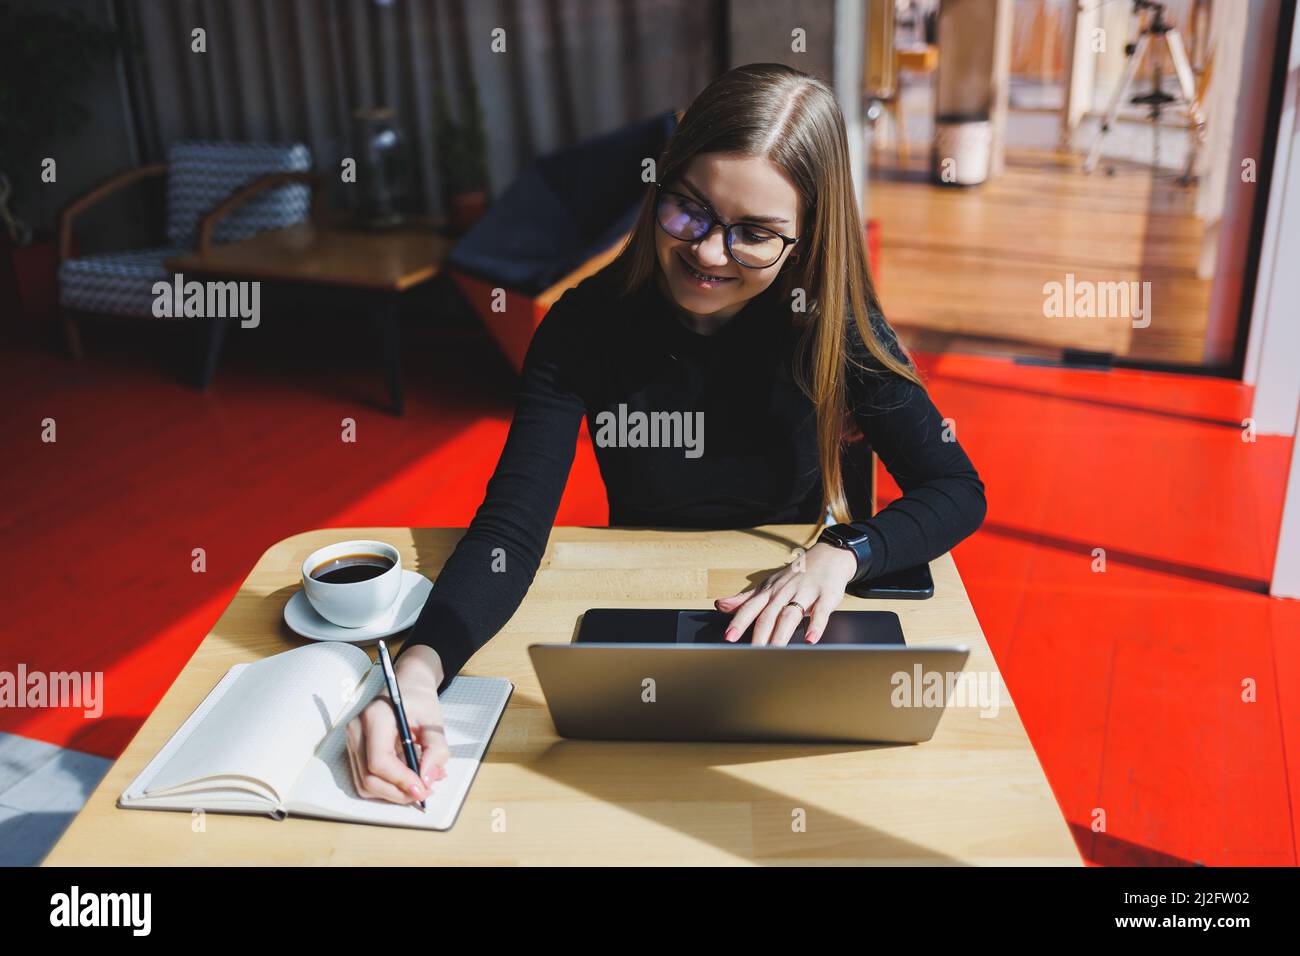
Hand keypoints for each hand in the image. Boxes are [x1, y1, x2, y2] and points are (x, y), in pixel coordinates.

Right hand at [344, 644, 449, 805]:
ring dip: (393, 792)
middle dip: (398, 792)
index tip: (423, 789)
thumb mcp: (434, 721)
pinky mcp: (354, 751)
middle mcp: (356, 730)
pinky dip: (387, 786)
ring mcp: (351, 742)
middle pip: (369, 778)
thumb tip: (427, 779)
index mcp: (375, 717)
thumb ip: (436, 748)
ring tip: (419, 784)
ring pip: (365, 784)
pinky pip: (365, 779)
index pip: (379, 761)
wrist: (406, 686)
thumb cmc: (419, 700)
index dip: (401, 780)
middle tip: (425, 793)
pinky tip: (407, 778)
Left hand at [714, 542, 858, 645]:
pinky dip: (816, 626)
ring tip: (775, 651)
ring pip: (790, 615)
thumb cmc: (796, 575)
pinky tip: (810, 639)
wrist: (829, 556)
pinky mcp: (826, 597)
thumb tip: (720, 605)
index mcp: (770, 592)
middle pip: (769, 616)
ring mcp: (805, 593)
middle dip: (759, 635)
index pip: (751, 608)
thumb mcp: (768, 585)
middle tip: (751, 653)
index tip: (729, 637)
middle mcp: (784, 592)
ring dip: (781, 634)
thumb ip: (745, 599)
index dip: (739, 622)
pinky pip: (820, 612)